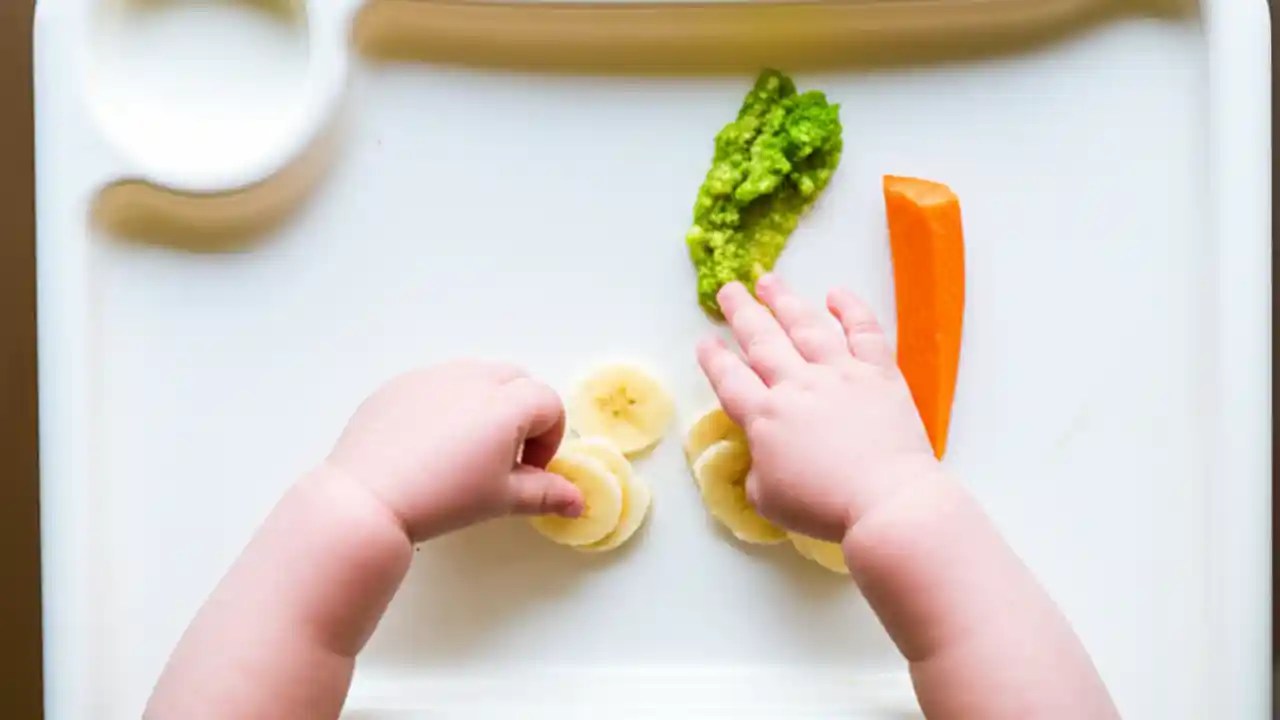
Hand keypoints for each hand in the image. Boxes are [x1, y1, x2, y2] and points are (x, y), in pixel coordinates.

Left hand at [326, 361, 581, 540]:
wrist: (367, 498)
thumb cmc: (443, 498)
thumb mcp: (501, 500)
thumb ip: (545, 494)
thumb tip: (579, 502)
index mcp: (506, 404)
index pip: (548, 402)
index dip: (549, 437)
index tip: (529, 469)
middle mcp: (472, 378)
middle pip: (516, 380)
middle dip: (522, 412)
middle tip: (504, 455)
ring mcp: (432, 376)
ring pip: (475, 376)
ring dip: (485, 403)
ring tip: (465, 449)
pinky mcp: (399, 384)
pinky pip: (436, 384)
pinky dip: (446, 404)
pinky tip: (427, 445)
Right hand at [697, 275, 938, 541]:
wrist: (887, 502)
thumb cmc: (824, 509)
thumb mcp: (768, 499)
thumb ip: (757, 469)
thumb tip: (762, 453)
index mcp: (765, 417)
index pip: (730, 379)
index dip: (714, 359)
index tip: (704, 341)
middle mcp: (797, 385)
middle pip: (762, 340)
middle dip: (741, 312)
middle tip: (728, 289)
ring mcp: (840, 374)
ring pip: (806, 326)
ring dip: (784, 300)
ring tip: (768, 280)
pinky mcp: (879, 374)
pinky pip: (864, 331)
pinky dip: (850, 309)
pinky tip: (836, 294)